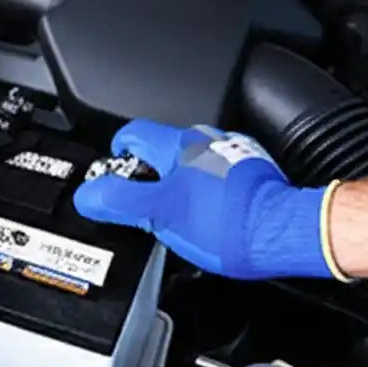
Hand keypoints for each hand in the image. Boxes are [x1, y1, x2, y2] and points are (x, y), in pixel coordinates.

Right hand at [74, 121, 337, 279]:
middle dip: (148, 174)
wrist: (280, 233)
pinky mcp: (250, 172)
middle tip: (142, 203)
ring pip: (190, 162)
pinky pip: (216, 175)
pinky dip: (206, 191)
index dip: (115, 153)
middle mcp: (205, 141)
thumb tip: (88, 195)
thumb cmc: (227, 222)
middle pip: (160, 148)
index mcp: (178, 145)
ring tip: (174, 213)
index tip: (113, 172)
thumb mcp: (159, 214)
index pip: (132, 132)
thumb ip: (118, 201)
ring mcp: (230, 155)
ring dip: (178, 182)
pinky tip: (207, 216)